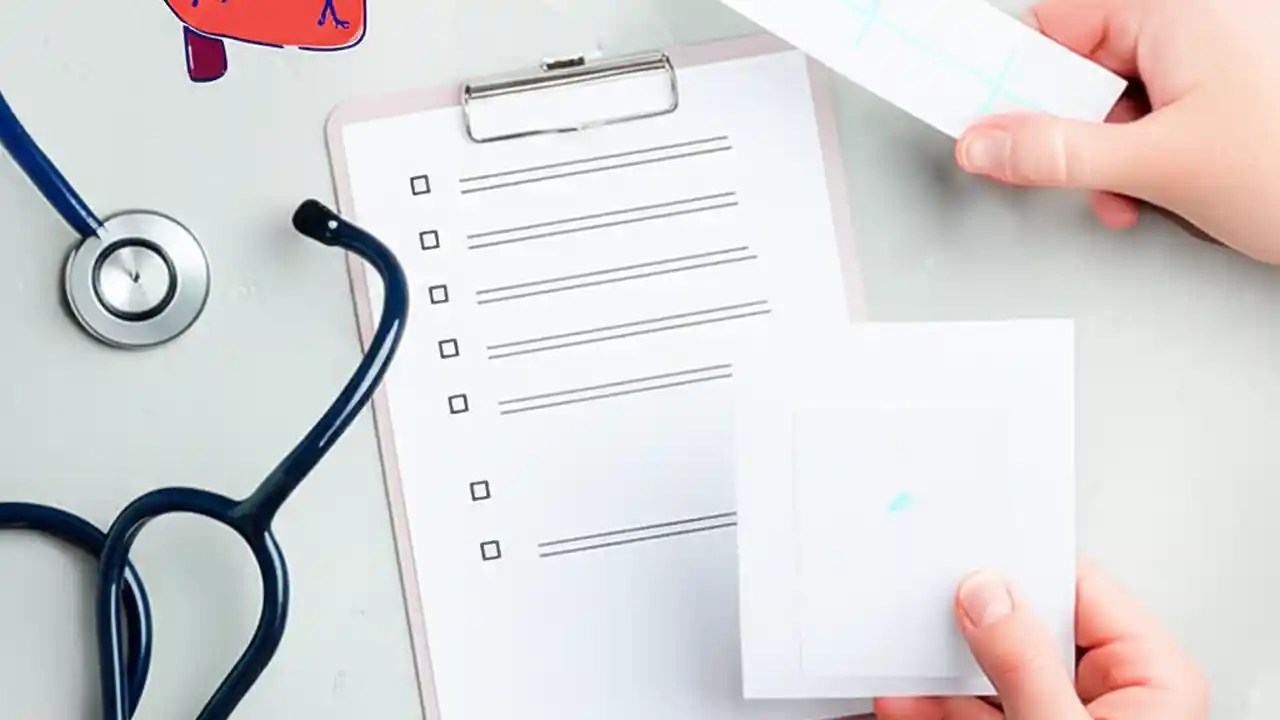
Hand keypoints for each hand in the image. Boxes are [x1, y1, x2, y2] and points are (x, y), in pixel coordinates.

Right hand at [873, 563, 1208, 719]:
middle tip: (921, 611)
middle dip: (966, 627)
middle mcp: (1112, 699)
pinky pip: (974, 715)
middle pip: (1027, 632)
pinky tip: (901, 701)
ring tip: (896, 660)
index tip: (966, 563)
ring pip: (990, 677)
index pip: (1081, 592)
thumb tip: (988, 596)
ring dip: (937, 673)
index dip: (1021, 572)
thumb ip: (1023, 662)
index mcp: (1151, 680)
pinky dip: (932, 710)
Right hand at [954, 0, 1279, 263]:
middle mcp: (1203, 15)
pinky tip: (1161, 185)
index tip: (986, 120)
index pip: (1057, 24)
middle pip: (1087, 62)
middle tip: (1086, 173)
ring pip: (1121, 93)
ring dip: (1112, 152)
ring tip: (1140, 190)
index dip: (1020, 81)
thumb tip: (987, 144)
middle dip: (1077, 131)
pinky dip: (1148, 150)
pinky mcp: (1234, 81)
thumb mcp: (1158, 166)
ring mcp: (1222, 48)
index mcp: (1182, 6)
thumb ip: (1056, 155)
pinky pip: (1161, 104)